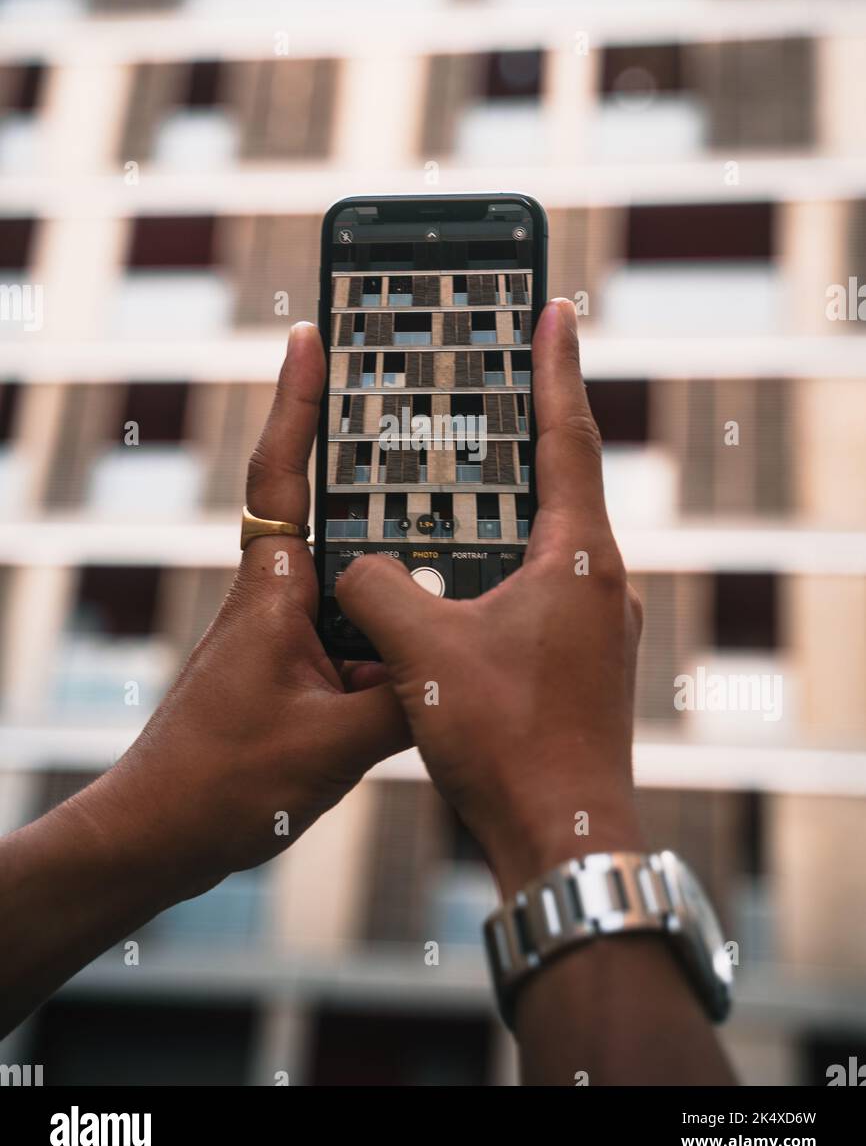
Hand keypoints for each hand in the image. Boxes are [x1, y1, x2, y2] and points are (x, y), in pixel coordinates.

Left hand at [75, 322, 409, 902]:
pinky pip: (352, 620)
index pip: (283, 472)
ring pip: (346, 567)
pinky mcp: (293, 667)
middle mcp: (274, 595)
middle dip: (360, 446)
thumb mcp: (338, 742)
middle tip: (412, 395)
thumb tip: (461, 662)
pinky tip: (434, 623)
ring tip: (455, 508)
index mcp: (272, 590)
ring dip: (387, 541)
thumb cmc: (225, 782)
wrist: (161, 835)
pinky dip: (388, 611)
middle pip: (322, 502)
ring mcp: (282, 630)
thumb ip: (408, 696)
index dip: (296, 400)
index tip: (310, 336)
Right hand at [335, 298, 644, 894]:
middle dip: (523, 432)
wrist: (562, 839)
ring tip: (461, 479)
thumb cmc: (508, 741)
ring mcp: (599, 625)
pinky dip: (500, 567)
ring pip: (546, 543)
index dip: (556, 365)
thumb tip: (357, 566)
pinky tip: (459, 578)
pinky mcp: (582, 662)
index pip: (566, 437)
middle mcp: (603, 582)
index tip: (555, 306)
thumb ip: (377, 587)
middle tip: (495, 379)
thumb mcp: (422, 650)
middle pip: (560, 484)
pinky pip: (538, 590)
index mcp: (580, 559)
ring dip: (505, 509)